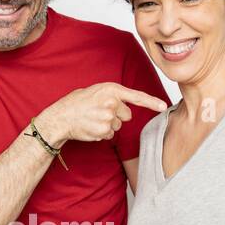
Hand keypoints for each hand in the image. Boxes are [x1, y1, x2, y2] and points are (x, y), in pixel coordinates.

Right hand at [35, 83, 166, 144]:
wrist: (61, 117)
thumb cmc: (77, 103)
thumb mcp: (96, 91)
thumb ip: (113, 96)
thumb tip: (126, 107)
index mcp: (111, 89)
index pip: (136, 96)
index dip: (151, 102)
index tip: (163, 106)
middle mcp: (112, 103)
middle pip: (127, 115)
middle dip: (117, 115)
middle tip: (99, 112)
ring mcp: (108, 118)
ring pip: (117, 126)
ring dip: (107, 125)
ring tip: (92, 119)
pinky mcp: (104, 131)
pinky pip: (110, 134)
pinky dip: (101, 133)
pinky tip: (91, 127)